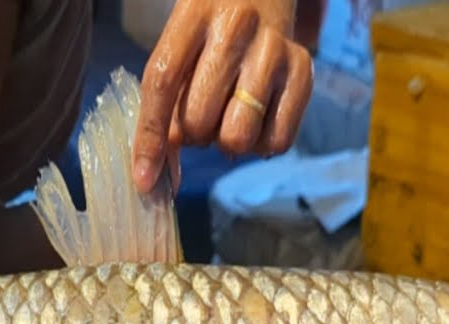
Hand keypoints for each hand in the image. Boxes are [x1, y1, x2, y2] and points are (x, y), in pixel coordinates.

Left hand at [132, 0, 313, 192]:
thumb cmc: (210, 29)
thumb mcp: (179, 45)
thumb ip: (164, 100)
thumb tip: (155, 174)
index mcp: (193, 17)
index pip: (163, 84)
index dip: (150, 137)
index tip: (144, 180)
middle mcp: (236, 30)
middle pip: (200, 119)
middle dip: (193, 135)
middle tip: (201, 117)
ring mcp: (274, 51)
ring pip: (238, 136)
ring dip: (226, 143)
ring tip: (228, 118)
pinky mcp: (304, 71)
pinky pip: (277, 141)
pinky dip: (260, 145)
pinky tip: (256, 121)